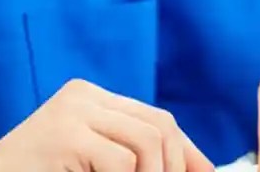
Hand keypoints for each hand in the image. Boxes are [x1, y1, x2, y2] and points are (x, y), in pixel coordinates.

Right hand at [0, 79, 215, 171]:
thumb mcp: (90, 163)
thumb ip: (130, 159)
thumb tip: (195, 168)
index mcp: (88, 98)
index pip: (157, 119)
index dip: (187, 154)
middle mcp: (82, 95)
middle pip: (159, 125)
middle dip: (175, 166)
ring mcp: (72, 111)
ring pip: (148, 142)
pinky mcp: (64, 133)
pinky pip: (122, 162)